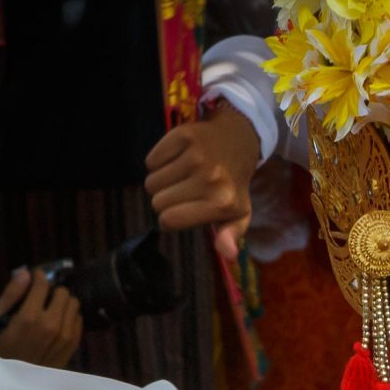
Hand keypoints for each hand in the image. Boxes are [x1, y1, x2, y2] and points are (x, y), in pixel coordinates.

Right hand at [0, 268, 83, 366]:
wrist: (13, 380)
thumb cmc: (0, 347)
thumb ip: (12, 294)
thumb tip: (26, 272)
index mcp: (29, 317)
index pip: (43, 284)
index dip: (39, 277)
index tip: (36, 277)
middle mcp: (51, 325)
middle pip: (63, 292)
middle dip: (52, 291)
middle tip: (43, 298)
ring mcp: (65, 336)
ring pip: (74, 304)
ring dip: (63, 304)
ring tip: (51, 310)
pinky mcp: (72, 345)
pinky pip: (79, 320)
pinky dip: (70, 317)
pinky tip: (58, 322)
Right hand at [145, 104, 258, 263]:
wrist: (238, 139)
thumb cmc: (233, 183)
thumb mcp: (238, 213)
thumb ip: (231, 236)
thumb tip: (229, 254)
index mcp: (222, 202)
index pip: (169, 220)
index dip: (169, 219)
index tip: (182, 211)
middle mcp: (210, 179)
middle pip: (157, 202)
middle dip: (166, 200)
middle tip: (185, 190)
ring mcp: (196, 155)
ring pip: (151, 182)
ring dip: (161, 181)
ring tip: (182, 175)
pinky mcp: (183, 136)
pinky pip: (151, 161)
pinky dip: (159, 162)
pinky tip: (178, 159)